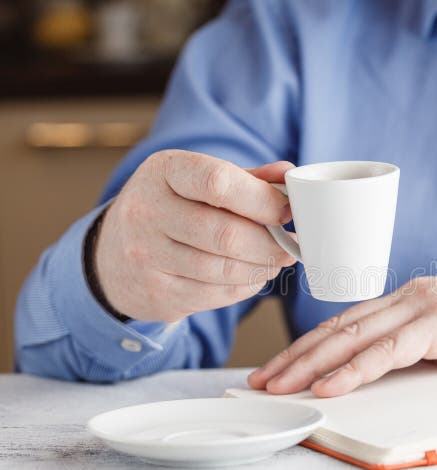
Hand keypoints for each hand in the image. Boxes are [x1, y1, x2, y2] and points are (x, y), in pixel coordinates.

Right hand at [94, 150, 296, 321]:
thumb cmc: (170, 208)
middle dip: (270, 243)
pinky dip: (244, 286)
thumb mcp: (196, 180)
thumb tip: (288, 174)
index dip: (262, 200)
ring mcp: (147, 256)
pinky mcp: (157, 293)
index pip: (218, 182)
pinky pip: (216, 294)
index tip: (286, 211)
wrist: (111, 256)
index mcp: (163, 172)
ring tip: (276, 260)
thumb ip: (245, 178)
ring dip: (262, 268)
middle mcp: (147, 212)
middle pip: (225, 234)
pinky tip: (251, 275)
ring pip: (223, 270)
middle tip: (290, 245)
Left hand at [248, 276, 436, 396]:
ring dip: (313, 363)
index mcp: (409, 300)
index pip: (346, 324)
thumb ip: (415, 350)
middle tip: (262, 380)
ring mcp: (428, 305)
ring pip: (357, 336)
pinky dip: (357, 368)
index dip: (306, 346)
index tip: (277, 368)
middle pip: (340, 328)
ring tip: (280, 385)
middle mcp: (411, 296)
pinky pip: (392, 349)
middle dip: (295, 356)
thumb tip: (377, 376)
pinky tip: (331, 384)